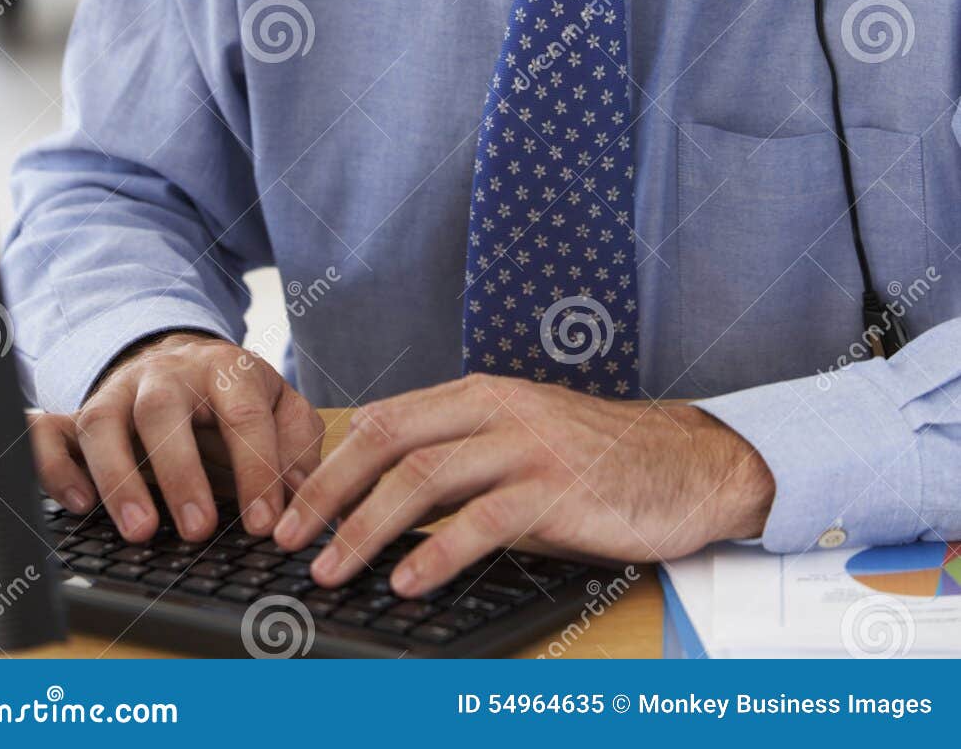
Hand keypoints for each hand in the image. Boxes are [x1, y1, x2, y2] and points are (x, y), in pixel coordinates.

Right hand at [27, 332, 323, 545]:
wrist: (185, 360)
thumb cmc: (239, 401)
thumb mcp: (281, 411)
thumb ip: (297, 451)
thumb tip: (301, 502)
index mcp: (227, 370)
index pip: (244, 415)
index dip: (256, 470)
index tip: (264, 525)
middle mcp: (168, 375)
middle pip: (164, 412)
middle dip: (181, 473)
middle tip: (199, 530)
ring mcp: (119, 391)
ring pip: (103, 420)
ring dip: (118, 477)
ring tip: (141, 531)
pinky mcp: (80, 412)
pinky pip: (51, 430)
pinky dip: (56, 465)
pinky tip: (78, 505)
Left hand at [273, 374, 774, 597]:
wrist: (687, 463)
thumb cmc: (598, 459)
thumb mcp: (521, 442)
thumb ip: (461, 460)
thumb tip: (385, 507)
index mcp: (478, 396)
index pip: (383, 420)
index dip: (329, 463)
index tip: (291, 506)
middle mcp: (495, 411)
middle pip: (388, 442)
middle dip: (328, 492)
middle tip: (288, 539)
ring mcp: (527, 446)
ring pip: (424, 479)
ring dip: (367, 528)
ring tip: (333, 570)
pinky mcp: (558, 490)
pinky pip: (484, 520)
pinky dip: (438, 552)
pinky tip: (410, 579)